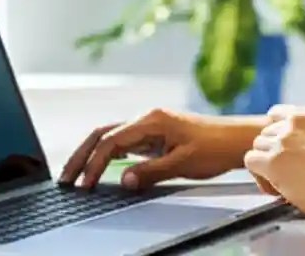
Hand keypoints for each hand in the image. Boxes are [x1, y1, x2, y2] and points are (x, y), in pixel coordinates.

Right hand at [58, 108, 255, 190]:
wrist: (238, 139)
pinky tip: (100, 167)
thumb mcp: (182, 163)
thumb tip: (123, 180)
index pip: (111, 142)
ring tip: (77, 174)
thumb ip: (150, 172)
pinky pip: (125, 143)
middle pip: (103, 134)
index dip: (94, 164)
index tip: (85, 185)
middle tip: (66, 178)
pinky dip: (108, 154)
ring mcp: (151, 126)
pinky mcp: (156, 135)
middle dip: (82, 156)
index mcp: (151, 120)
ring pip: (112, 137)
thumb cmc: (215, 148)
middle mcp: (147, 119)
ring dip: (92, 154)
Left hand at [244, 105, 304, 220]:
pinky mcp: (272, 161)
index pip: (277, 114)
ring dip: (266, 165)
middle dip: (272, 153)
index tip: (283, 150)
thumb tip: (294, 152)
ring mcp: (281, 140)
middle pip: (265, 134)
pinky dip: (260, 177)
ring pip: (257, 148)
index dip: (276, 134)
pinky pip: (251, 162)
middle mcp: (293, 122)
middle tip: (287, 174)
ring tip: (283, 183)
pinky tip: (277, 188)